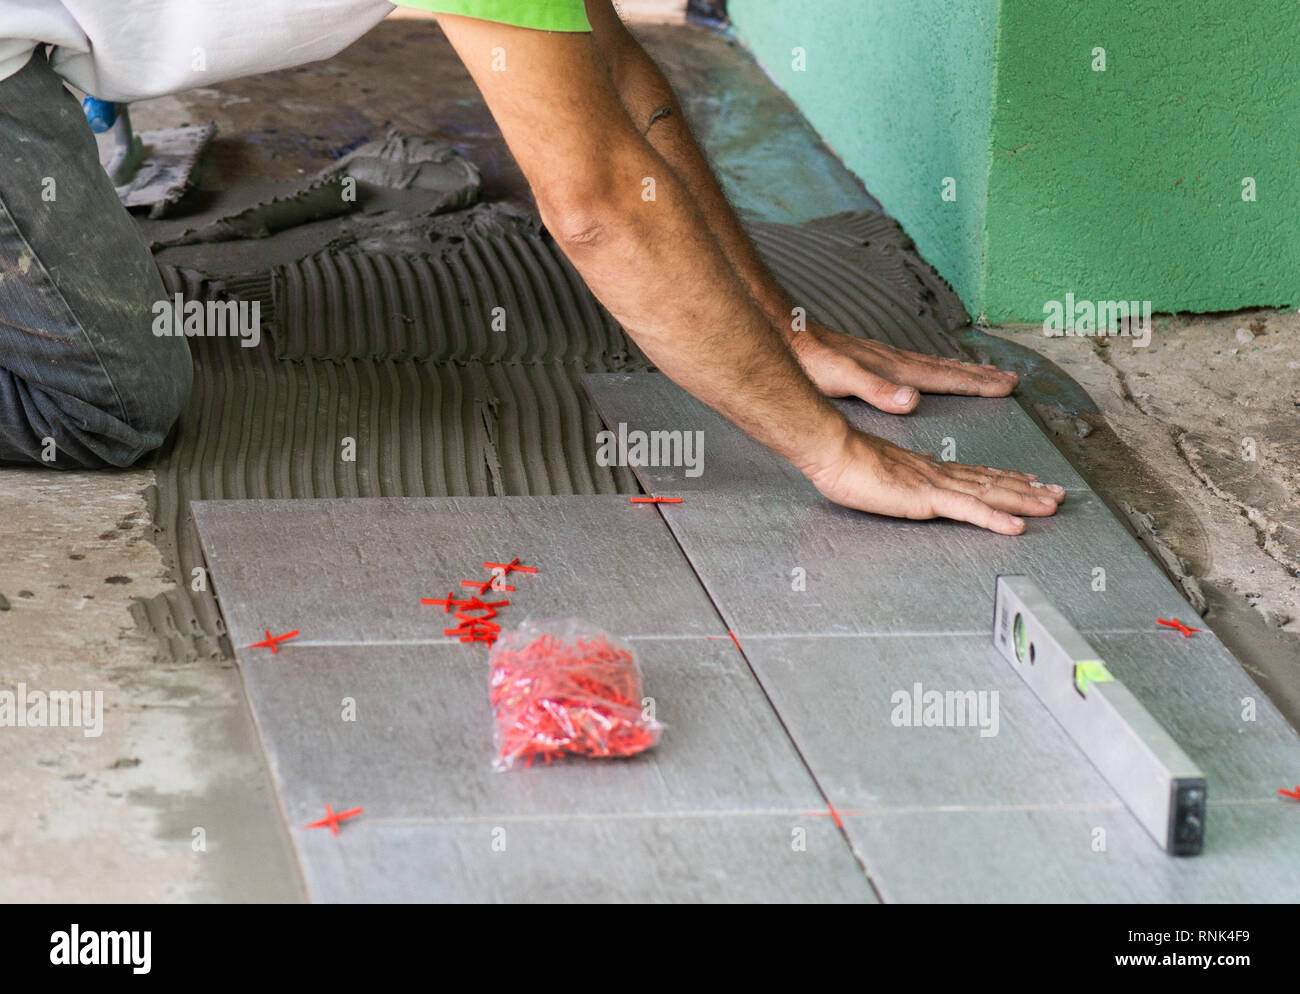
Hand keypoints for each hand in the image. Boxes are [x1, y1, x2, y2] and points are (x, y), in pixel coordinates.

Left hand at [790, 322, 1019, 412]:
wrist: (794, 339)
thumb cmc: (815, 363)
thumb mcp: (845, 380)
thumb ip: (878, 391)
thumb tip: (913, 401)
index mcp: (896, 370)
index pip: (945, 378)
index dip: (977, 384)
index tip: (1006, 387)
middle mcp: (897, 362)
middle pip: (948, 369)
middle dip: (981, 376)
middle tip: (1011, 379)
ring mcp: (887, 360)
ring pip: (935, 365)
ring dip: (963, 370)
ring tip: (985, 373)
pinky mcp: (875, 360)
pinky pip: (918, 365)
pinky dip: (936, 368)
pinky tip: (934, 372)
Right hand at [805, 429, 1065, 534]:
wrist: (835, 452)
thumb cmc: (848, 461)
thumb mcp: (882, 469)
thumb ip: (906, 473)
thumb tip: (924, 469)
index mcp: (929, 470)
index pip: (976, 474)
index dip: (1006, 478)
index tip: (1030, 481)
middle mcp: (940, 475)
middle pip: (992, 483)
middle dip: (1028, 489)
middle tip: (1057, 494)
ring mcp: (936, 486)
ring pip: (990, 494)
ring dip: (1024, 501)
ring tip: (1051, 506)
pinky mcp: (928, 498)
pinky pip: (970, 511)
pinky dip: (996, 519)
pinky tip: (1016, 527)